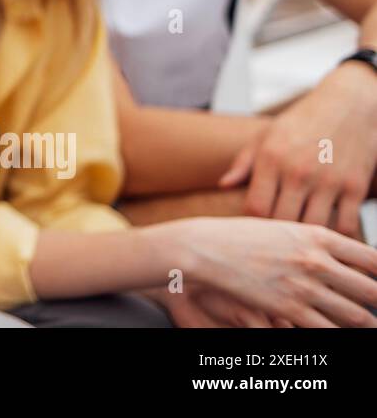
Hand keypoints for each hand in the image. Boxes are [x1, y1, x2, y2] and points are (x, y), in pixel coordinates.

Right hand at [170, 215, 376, 326]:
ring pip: (356, 315)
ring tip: (368, 326)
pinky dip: (338, 334)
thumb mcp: (283, 229)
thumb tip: (342, 257)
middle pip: (372, 290)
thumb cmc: (241, 236)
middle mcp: (317, 260)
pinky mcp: (289, 308)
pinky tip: (338, 332)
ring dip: (366, 323)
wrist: (204, 247)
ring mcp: (304, 286)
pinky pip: (327, 330)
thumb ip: (315, 242)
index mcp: (318, 236)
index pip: (373, 259)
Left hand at [220, 62, 376, 236]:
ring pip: (312, 227)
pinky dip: (335, 233)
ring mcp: (328, 180)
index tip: (255, 224)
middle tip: (276, 234)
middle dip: (277, 233)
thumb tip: (222, 186)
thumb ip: (243, 163)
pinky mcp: (355, 186)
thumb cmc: (302, 121)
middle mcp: (298, 171)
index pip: (255, 207)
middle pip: (281, 222)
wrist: (348, 104)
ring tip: (299, 235)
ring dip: (305, 236)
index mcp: (271, 158)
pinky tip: (327, 229)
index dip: (252, 223)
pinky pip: (344, 224)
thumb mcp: (266, 135)